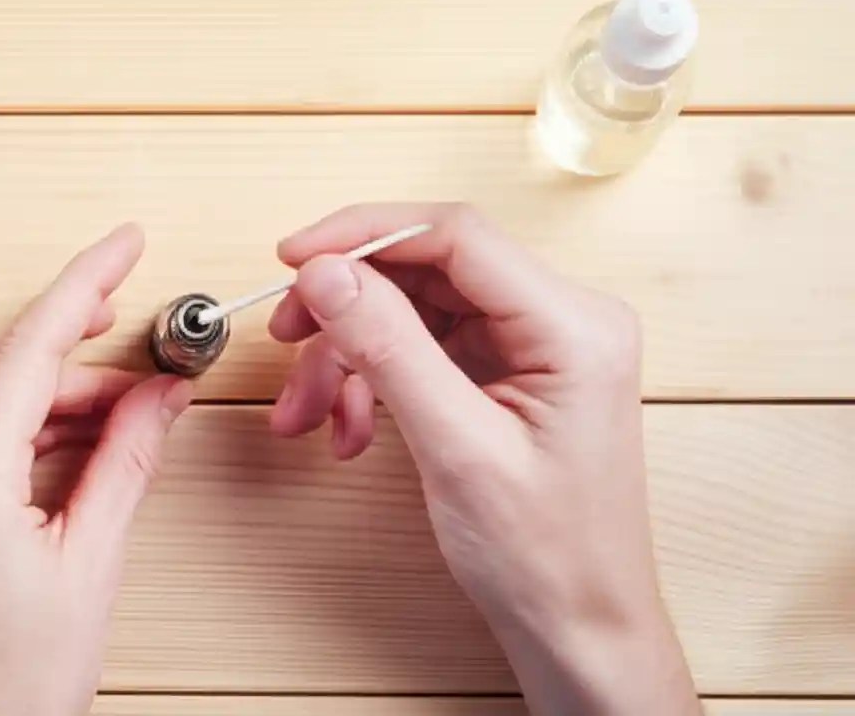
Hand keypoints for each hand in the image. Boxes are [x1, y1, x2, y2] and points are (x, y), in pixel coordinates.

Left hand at [0, 225, 192, 715]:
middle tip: (140, 353)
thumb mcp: (91, 568)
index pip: (29, 352)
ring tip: (119, 411)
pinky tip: (65, 439)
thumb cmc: (12, 694)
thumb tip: (157, 398)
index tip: (122, 248)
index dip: (84, 286)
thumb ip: (126, 463)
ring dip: (47, 389)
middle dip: (74, 345)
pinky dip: (14, 424)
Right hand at [269, 204, 698, 715]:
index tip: (292, 258)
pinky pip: (421, 348)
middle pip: (426, 270)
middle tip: (286, 339)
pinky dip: (372, 381)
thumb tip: (326, 273)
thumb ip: (390, 349)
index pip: (454, 236)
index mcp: (573, 325)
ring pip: (413, 311)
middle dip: (347, 307)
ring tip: (309, 413)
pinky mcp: (506, 372)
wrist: (575, 627)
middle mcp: (560, 320)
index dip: (362, 234)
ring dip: (349, 355)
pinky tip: (347, 428)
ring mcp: (532, 346)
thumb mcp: (457, 449)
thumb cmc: (545, 555)